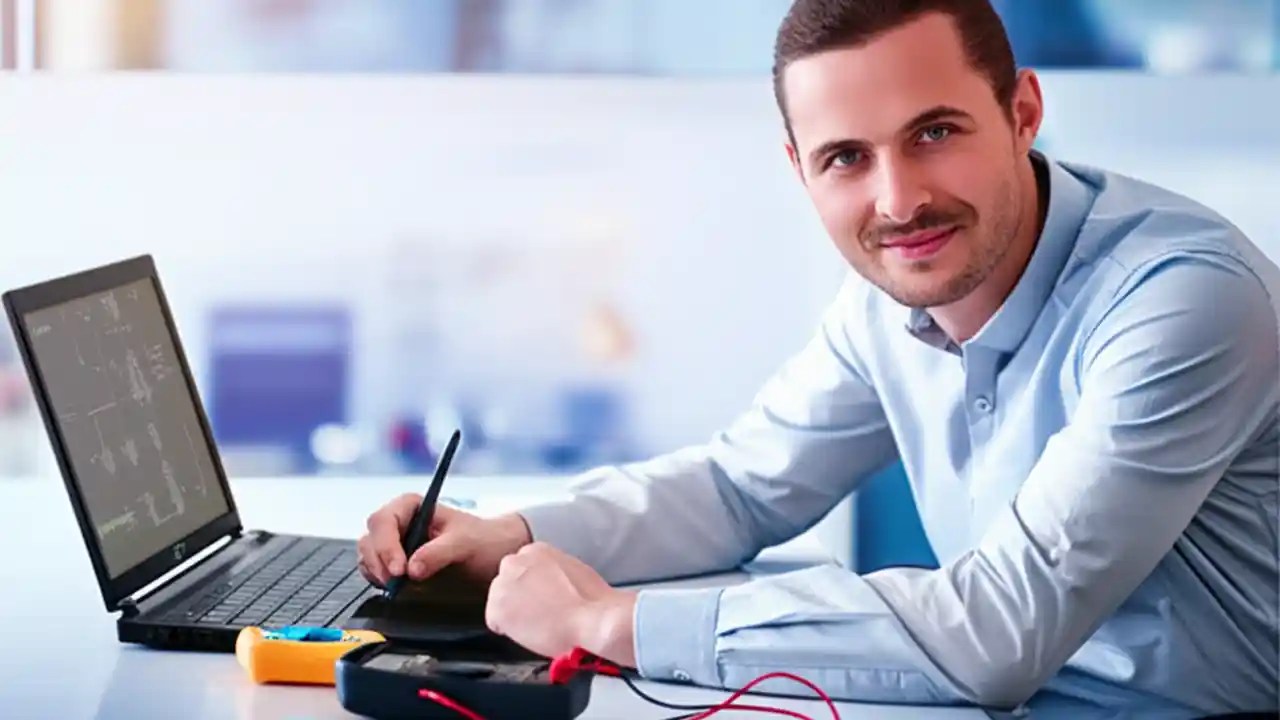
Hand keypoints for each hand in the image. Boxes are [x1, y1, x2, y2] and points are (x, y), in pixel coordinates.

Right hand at [356, 492, 531, 585]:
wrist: (494, 556)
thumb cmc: (483, 540)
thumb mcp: (465, 543)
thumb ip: (438, 553)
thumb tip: (412, 569)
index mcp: (411, 506)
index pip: (383, 521)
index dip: (386, 545)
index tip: (400, 569)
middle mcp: (398, 523)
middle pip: (370, 539)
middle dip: (379, 562)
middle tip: (397, 584)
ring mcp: (394, 544)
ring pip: (368, 557)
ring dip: (378, 574)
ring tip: (400, 587)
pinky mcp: (396, 564)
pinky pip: (375, 572)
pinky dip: (380, 581)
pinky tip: (398, 588)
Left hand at [484, 542, 637, 667]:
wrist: (592, 619)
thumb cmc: (593, 601)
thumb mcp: (575, 571)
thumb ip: (553, 572)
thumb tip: (550, 584)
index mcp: (535, 550)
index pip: (522, 570)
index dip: (532, 589)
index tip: (544, 599)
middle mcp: (514, 562)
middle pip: (507, 583)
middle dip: (519, 598)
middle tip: (539, 613)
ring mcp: (502, 584)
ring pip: (499, 602)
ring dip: (513, 613)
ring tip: (537, 625)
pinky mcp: (497, 609)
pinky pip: (495, 623)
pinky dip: (509, 631)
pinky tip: (530, 633)